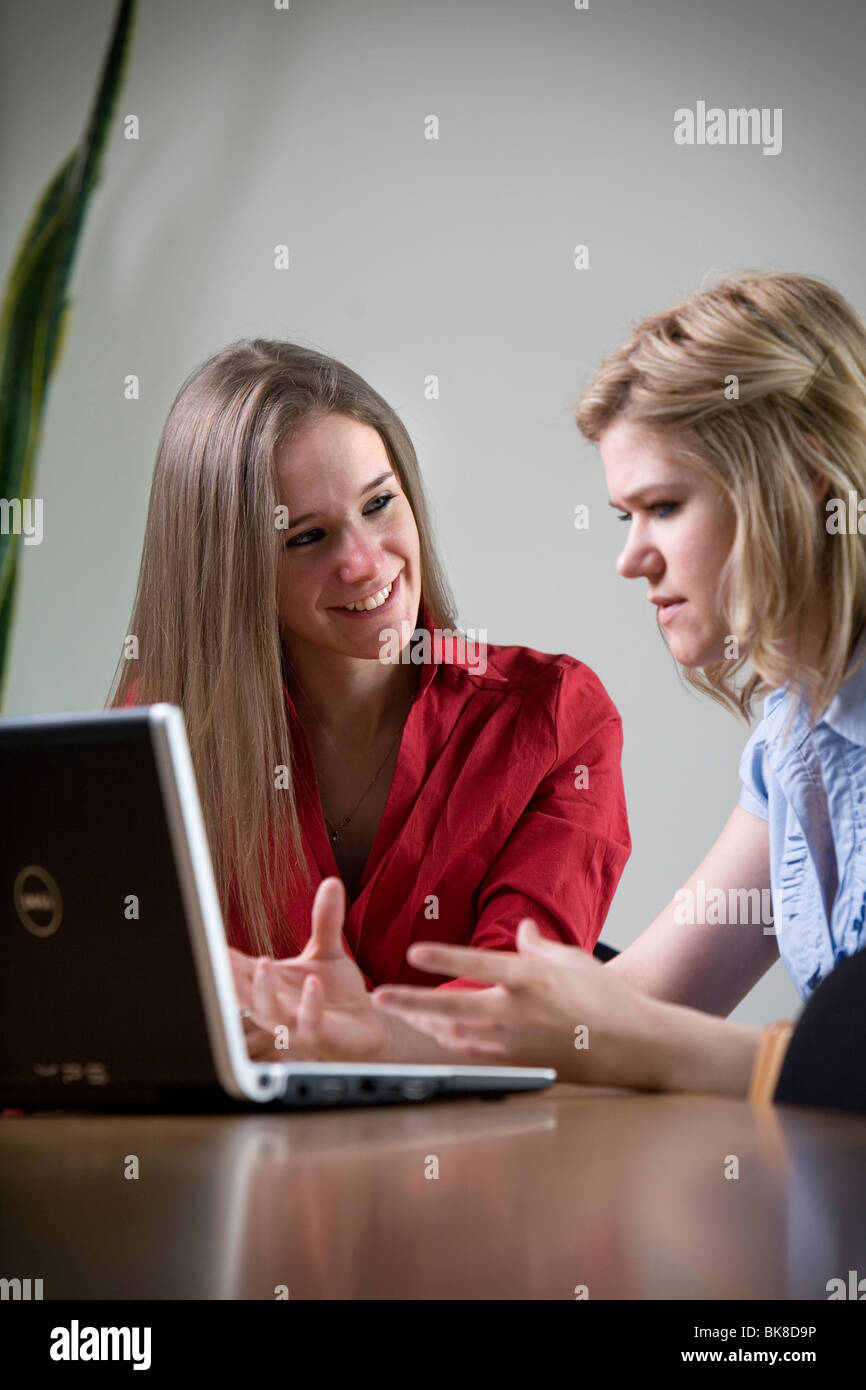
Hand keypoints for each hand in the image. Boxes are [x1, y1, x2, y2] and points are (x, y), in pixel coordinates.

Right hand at [229, 877, 392, 1061]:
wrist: (364, 1026)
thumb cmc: (334, 991)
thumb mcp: (327, 950)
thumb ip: (325, 919)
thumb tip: (331, 881)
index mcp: (271, 983)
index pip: (239, 968)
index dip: (222, 955)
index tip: (204, 934)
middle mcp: (276, 1004)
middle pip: (243, 991)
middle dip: (228, 975)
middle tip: (218, 953)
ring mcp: (294, 1023)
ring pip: (268, 1011)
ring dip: (263, 989)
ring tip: (263, 962)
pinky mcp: (318, 1035)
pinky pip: (308, 1023)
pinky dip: (309, 1004)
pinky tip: (313, 983)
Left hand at [371, 919, 669, 1088]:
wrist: (636, 1046)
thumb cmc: (608, 998)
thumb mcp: (573, 959)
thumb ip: (537, 944)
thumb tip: (519, 927)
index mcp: (533, 978)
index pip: (480, 963)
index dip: (445, 958)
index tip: (414, 952)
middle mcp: (520, 1012)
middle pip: (454, 1008)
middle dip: (413, 1003)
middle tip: (382, 996)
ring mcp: (518, 1043)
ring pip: (458, 1036)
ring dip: (426, 1024)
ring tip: (401, 1012)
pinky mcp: (520, 1065)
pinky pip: (475, 1054)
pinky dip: (452, 1044)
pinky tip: (438, 1034)